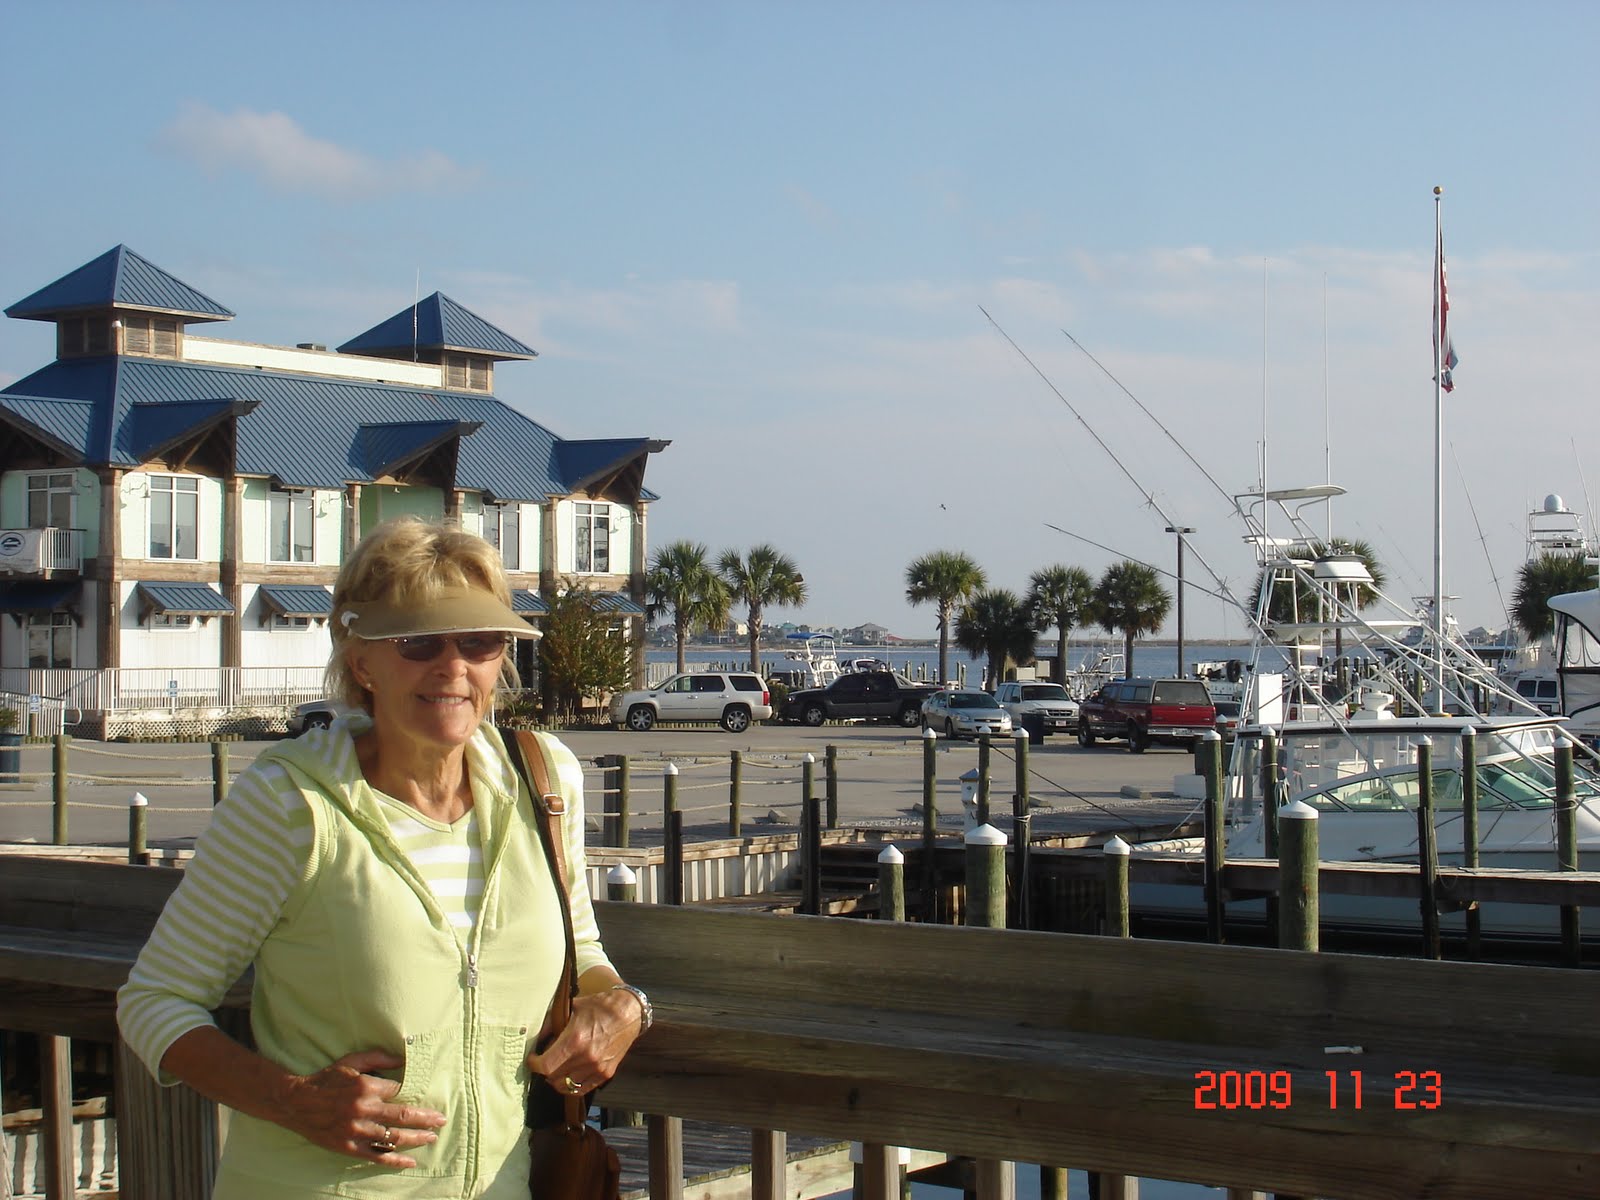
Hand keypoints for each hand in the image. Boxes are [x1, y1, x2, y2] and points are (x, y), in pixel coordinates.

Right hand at [279, 1049, 447, 1166]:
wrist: (296, 1102)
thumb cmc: (326, 1079)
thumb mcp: (350, 1062)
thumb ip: (377, 1059)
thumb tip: (402, 1058)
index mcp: (365, 1087)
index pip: (399, 1091)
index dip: (413, 1094)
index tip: (427, 1097)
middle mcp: (363, 1110)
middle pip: (403, 1115)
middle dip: (426, 1118)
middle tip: (442, 1120)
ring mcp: (356, 1130)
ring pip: (393, 1137)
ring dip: (416, 1138)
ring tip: (432, 1137)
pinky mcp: (349, 1146)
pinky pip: (377, 1154)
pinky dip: (395, 1159)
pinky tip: (410, 1161)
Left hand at [528, 990, 643, 1096]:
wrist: (628, 1013)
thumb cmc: (600, 1007)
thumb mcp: (572, 1008)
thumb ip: (551, 1023)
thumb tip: (535, 1036)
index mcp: (575, 1040)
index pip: (545, 1066)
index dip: (534, 1065)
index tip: (532, 1059)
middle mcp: (586, 1057)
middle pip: (553, 1077)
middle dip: (544, 1070)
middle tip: (543, 1061)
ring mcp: (597, 1068)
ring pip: (566, 1086)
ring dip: (556, 1079)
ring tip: (556, 1068)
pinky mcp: (605, 1074)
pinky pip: (582, 1089)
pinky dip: (571, 1085)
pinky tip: (569, 1075)